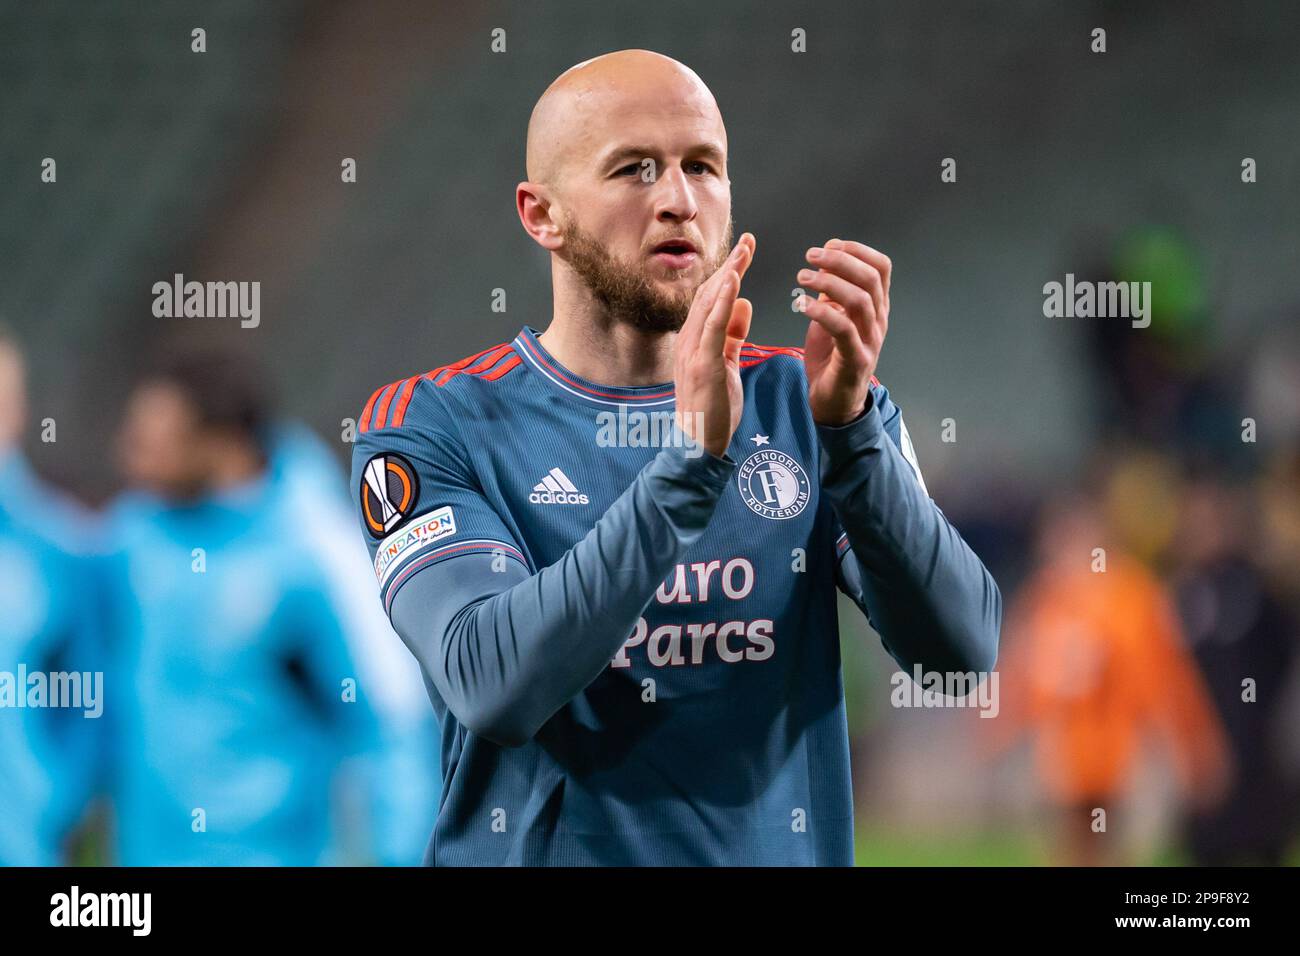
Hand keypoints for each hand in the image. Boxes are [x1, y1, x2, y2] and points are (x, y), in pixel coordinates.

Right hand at [674, 233, 755, 456]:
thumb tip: (744, 304)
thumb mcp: (726, 364)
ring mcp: (693, 351)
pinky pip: (712, 326)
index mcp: (696, 340)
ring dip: (728, 275)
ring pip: (711, 304)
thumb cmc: (712, 410)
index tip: (746, 251)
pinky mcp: (702, 364)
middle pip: (711, 294)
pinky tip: (734, 282)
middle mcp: (690, 340)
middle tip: (749, 242)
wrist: (698, 445)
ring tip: (744, 252)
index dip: (730, 272)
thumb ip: (733, 334)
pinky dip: (723, 301)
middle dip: (731, 266)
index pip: (714, 298)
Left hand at [795, 238, 890, 425]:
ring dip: (828, 283)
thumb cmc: (832, 358)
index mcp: (876, 307)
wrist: (835, 403)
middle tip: (810, 256)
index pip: (881, 268)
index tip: (830, 244)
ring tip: (801, 278)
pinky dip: (821, 312)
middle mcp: (878, 321)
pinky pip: (843, 329)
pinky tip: (800, 304)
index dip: (857, 250)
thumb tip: (827, 256)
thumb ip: (832, 291)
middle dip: (840, 260)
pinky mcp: (856, 360)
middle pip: (870, 279)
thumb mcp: (831, 317)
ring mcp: (870, 341)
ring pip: (860, 300)